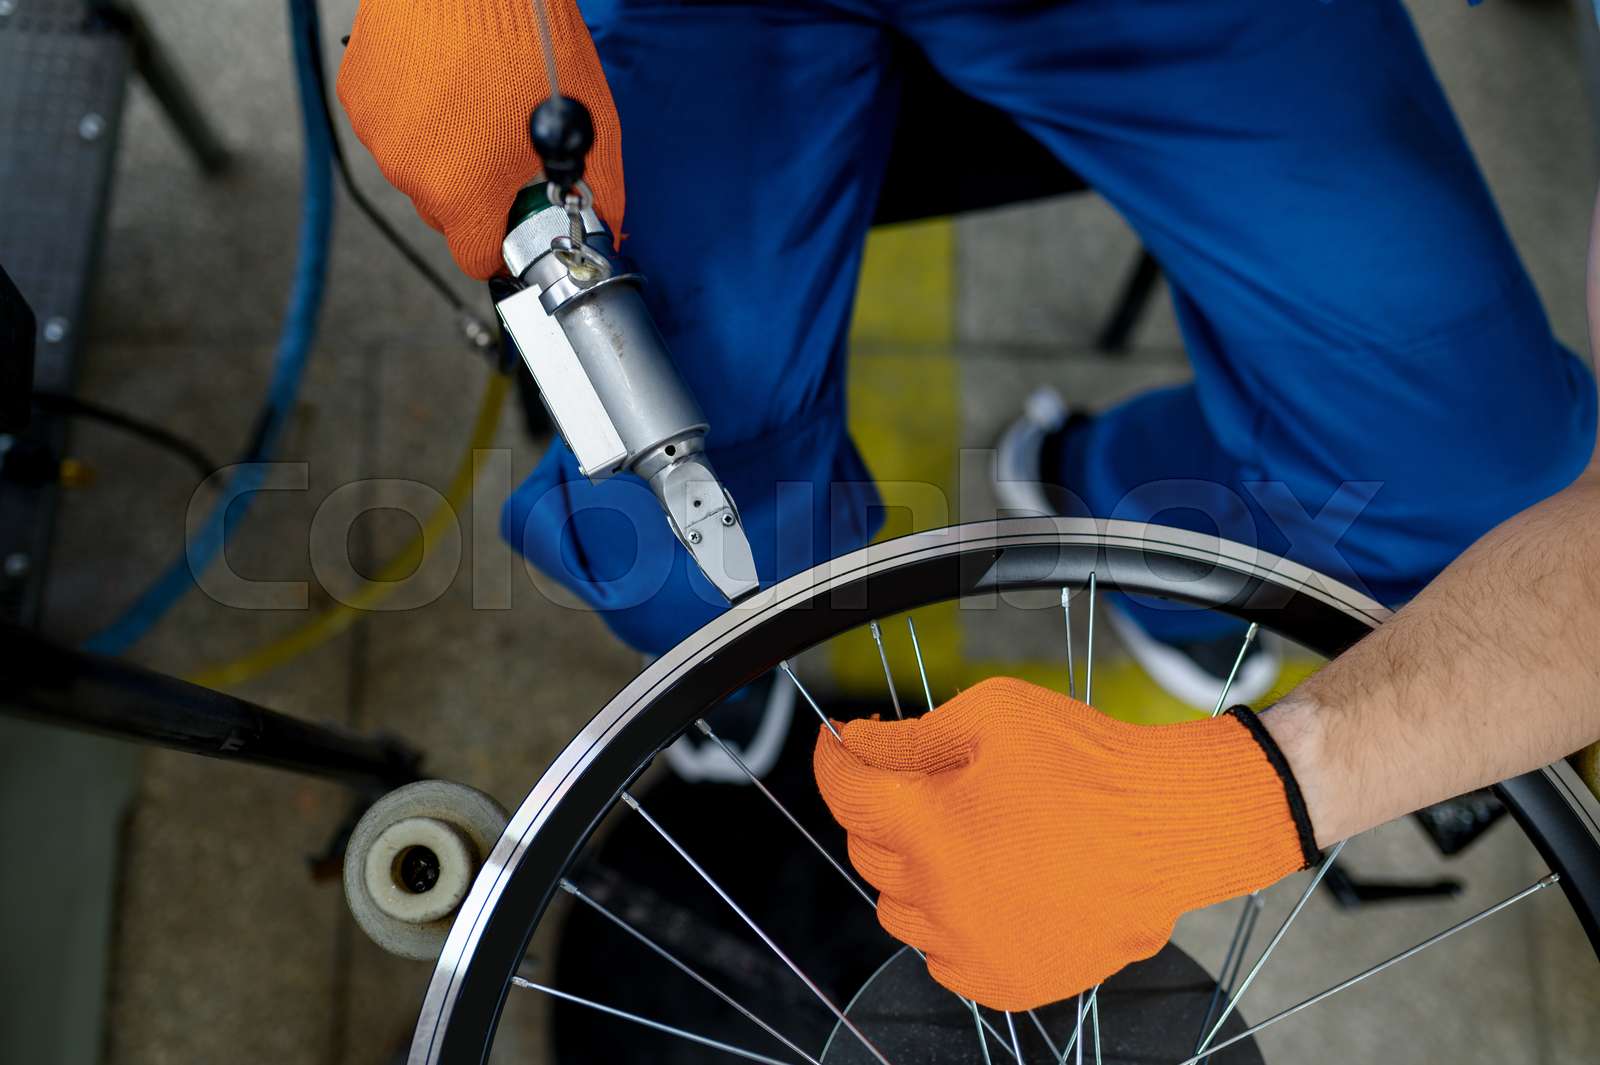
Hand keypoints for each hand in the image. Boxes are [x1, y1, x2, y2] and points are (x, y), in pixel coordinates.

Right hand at [336, 0, 624, 279]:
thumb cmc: (529, 37)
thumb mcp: (590, 121)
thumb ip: (600, 187)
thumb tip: (610, 224)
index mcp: (464, 193)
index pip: (478, 259)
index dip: (502, 242)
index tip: (516, 219)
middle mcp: (411, 173)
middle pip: (447, 214)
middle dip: (476, 193)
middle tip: (503, 148)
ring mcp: (378, 134)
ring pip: (416, 169)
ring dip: (443, 152)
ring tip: (474, 103)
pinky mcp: (359, 96)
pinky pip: (390, 127)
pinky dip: (414, 116)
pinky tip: (443, 81)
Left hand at [813, 677, 1317, 1010]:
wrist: (1172, 828)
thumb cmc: (1092, 765)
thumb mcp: (995, 714)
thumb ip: (913, 734)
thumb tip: (858, 743)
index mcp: (930, 827)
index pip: (845, 792)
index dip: (835, 758)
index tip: (839, 742)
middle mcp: (940, 897)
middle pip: (867, 849)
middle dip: (880, 806)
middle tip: (916, 777)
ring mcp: (970, 947)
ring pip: (897, 907)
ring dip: (909, 867)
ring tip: (958, 832)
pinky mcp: (1002, 981)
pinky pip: (941, 953)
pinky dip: (946, 920)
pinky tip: (984, 882)